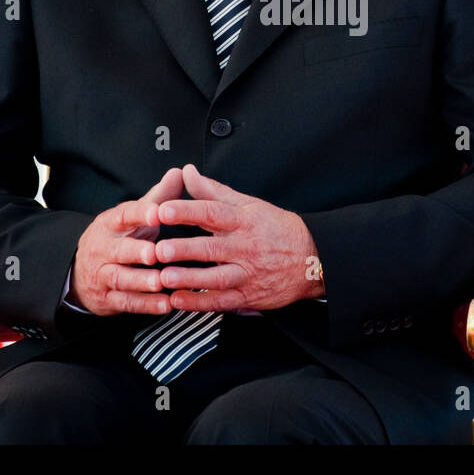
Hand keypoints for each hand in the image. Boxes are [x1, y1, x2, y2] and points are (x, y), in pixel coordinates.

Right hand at [71, 168, 182, 315]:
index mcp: (111, 223)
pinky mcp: (108, 298)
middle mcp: (104, 248)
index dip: (141, 213)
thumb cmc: (118, 238)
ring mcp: (103, 274)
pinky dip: (145, 305)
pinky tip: (164, 305)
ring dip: (140, 281)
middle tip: (155, 253)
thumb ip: (158, 197)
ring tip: (160, 282)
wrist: (83, 271)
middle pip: (118, 250)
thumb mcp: (134, 215)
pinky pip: (126, 302)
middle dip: (136, 251)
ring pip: (120, 278)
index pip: (124, 215)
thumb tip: (180, 172)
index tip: (158, 212)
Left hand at [154, 164, 323, 311]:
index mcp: (244, 221)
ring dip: (189, 279)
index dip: (188, 211)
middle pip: (212, 248)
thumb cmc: (277, 228)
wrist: (313, 258)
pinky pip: (222, 301)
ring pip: (216, 278)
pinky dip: (199, 303)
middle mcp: (245, 247)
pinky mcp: (249, 295)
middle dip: (185, 249)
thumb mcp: (249, 204)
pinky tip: (178, 300)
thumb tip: (187, 172)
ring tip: (165, 277)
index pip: (213, 213)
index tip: (164, 210)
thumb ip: (213, 191)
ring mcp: (248, 273)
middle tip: (160, 249)